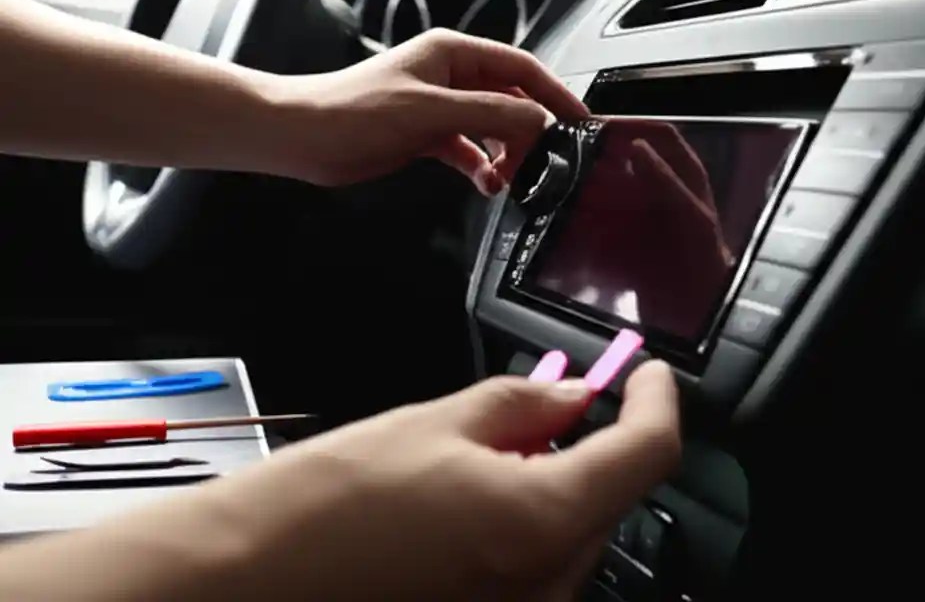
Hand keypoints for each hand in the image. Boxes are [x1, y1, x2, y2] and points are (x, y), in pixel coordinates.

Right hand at [0, 362, 681, 600]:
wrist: (241, 586)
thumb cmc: (328, 502)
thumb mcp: (434, 425)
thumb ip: (522, 405)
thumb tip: (575, 395)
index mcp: (546, 521)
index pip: (649, 453)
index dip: (657, 401)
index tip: (647, 372)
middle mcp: (547, 585)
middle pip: (609, 499)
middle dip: (590, 446)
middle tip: (544, 405)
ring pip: (571, 537)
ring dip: (552, 489)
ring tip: (480, 458)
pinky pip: (532, 572)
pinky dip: (521, 530)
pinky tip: (462, 508)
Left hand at [266, 29, 588, 192]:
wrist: (301, 136)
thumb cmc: (351, 111)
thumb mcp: (433, 111)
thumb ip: (492, 114)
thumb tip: (539, 121)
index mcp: (454, 53)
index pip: (523, 67)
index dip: (555, 94)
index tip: (578, 122)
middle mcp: (451, 75)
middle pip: (512, 99)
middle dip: (531, 132)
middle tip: (544, 162)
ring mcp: (439, 105)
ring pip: (494, 127)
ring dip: (508, 153)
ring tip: (512, 178)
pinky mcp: (426, 133)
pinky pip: (471, 149)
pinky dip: (483, 166)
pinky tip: (485, 183)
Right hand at [550, 120, 733, 337]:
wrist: (698, 315)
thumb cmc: (707, 266)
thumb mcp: (693, 219)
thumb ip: (666, 182)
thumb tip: (636, 147)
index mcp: (684, 177)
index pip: (657, 135)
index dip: (629, 125)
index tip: (593, 126)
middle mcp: (661, 191)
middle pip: (623, 161)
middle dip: (595, 157)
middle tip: (562, 155)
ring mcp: (641, 216)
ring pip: (605, 190)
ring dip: (582, 189)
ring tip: (555, 189)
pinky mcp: (624, 243)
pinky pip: (596, 225)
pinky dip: (579, 223)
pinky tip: (561, 225)